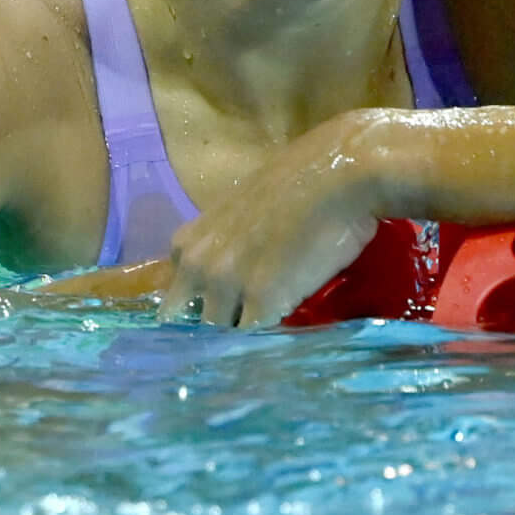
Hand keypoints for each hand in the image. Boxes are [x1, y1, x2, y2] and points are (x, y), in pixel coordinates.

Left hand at [159, 112, 389, 325]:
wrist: (338, 176)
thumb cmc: (295, 184)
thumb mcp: (236, 214)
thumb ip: (221, 246)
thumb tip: (229, 273)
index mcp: (187, 243)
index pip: (177, 294)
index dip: (201, 306)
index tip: (220, 313)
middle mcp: (198, 266)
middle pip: (194, 320)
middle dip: (217, 327)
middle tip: (246, 327)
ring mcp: (227, 286)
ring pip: (224, 332)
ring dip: (246, 335)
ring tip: (271, 329)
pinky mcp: (263, 302)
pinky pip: (258, 336)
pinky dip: (271, 339)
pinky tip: (287, 331)